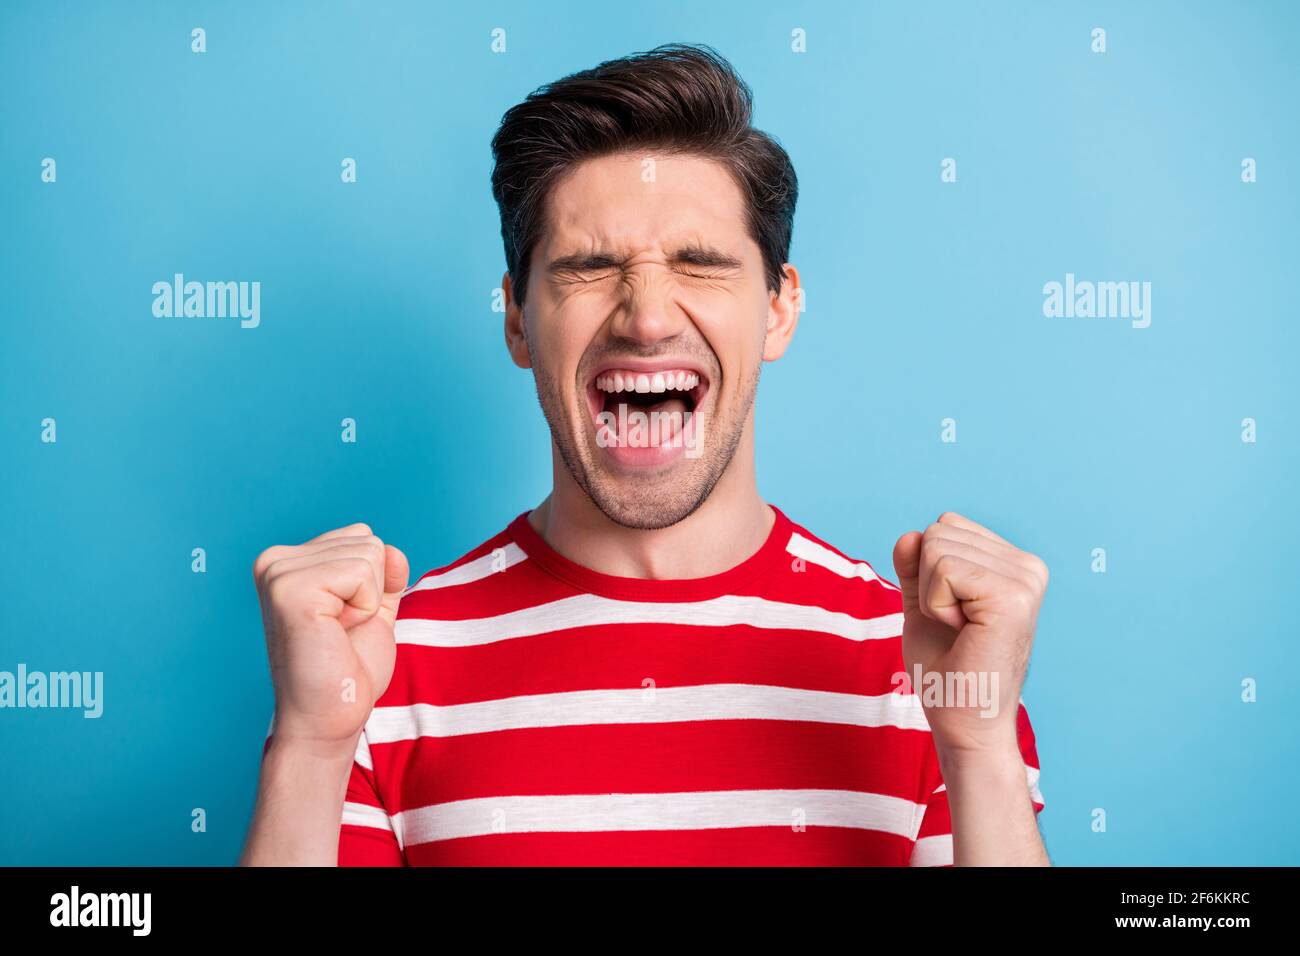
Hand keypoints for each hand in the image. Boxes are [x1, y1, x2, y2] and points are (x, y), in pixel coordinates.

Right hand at [253, 523, 408, 749]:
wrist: (329, 717)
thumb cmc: (346, 669)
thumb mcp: (373, 609)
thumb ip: (385, 574)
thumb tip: (392, 549)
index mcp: (289, 561)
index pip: (363, 536)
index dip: (371, 584)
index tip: (344, 622)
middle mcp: (275, 560)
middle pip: (369, 541)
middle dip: (371, 592)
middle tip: (341, 632)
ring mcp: (278, 573)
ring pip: (369, 553)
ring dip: (367, 602)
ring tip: (337, 635)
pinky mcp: (290, 590)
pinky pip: (361, 572)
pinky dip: (363, 607)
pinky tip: (336, 632)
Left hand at [891, 512, 1047, 757]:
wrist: (964, 725)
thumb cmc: (947, 673)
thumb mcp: (923, 607)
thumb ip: (915, 568)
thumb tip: (909, 535)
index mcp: (1014, 565)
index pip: (944, 526)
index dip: (928, 573)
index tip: (952, 616)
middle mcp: (1028, 566)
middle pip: (937, 530)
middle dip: (928, 584)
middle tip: (956, 629)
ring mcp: (1026, 580)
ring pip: (935, 546)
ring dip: (932, 597)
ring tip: (962, 633)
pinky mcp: (1013, 597)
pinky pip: (941, 569)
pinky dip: (934, 605)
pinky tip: (963, 634)